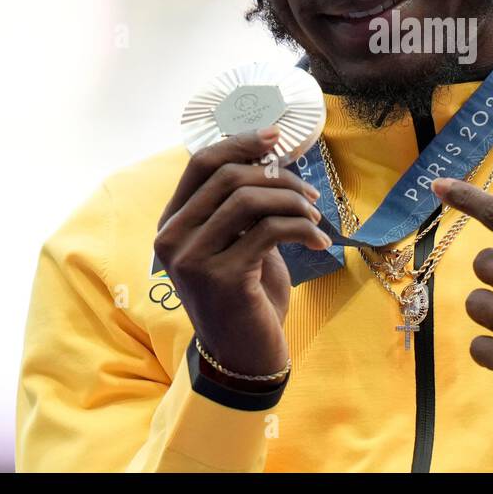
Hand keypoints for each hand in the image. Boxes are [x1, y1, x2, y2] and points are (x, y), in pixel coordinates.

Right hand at [153, 126, 330, 387]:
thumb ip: (241, 205)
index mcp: (172, 222)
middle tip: (311, 194)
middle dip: (278, 177)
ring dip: (293, 202)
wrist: (244, 356)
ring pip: (248, 198)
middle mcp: (172, 238)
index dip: (240, 143)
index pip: (200, 163)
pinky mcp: (221, 277)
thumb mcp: (238, 243)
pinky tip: (320, 242)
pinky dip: (302, 229)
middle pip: (227, 175)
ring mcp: (192, 258)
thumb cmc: (246, 295)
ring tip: (316, 218)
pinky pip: (269, 230)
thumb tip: (271, 157)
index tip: (277, 137)